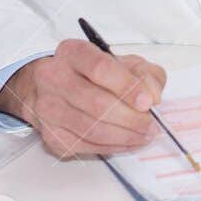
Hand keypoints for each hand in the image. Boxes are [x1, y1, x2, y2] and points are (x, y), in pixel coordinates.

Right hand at [0, 39, 167, 158]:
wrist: (56, 88)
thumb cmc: (94, 74)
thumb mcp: (124, 63)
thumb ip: (145, 74)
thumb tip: (152, 96)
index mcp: (73, 53)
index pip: (100, 69)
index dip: (127, 87)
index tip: (148, 102)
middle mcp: (54, 78)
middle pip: (97, 103)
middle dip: (131, 118)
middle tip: (151, 125)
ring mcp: (48, 108)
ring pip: (92, 129)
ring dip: (125, 136)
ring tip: (145, 135)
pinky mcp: (50, 134)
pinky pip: (85, 146)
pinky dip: (113, 147)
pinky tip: (128, 142)